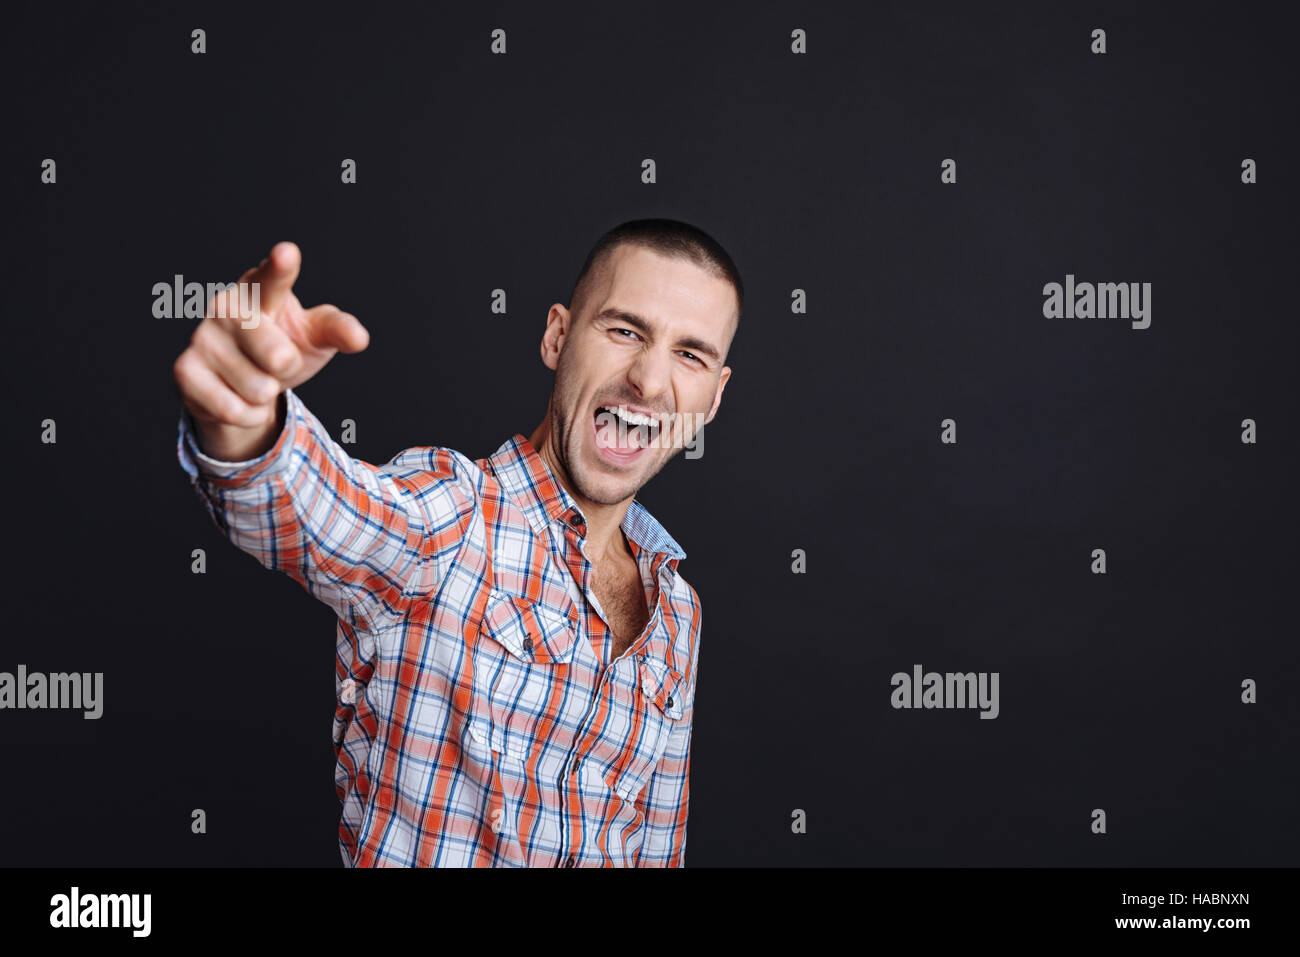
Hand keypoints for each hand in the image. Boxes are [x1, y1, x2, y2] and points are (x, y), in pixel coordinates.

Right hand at [172, 241, 369, 459]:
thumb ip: (338, 330)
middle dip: (287, 368)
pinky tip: (239, 397)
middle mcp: (227, 306)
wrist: (241, 383)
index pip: (273, 279)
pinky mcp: (184, 369)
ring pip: (258, 388)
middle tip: (278, 359)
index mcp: (261, 289)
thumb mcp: (316, 336)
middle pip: (279, 356)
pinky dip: (248, 414)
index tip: (287, 253)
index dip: (280, 268)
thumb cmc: (284, 344)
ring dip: (266, 393)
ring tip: (255, 377)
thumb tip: (359, 337)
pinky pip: (234, 409)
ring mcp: (202, 337)